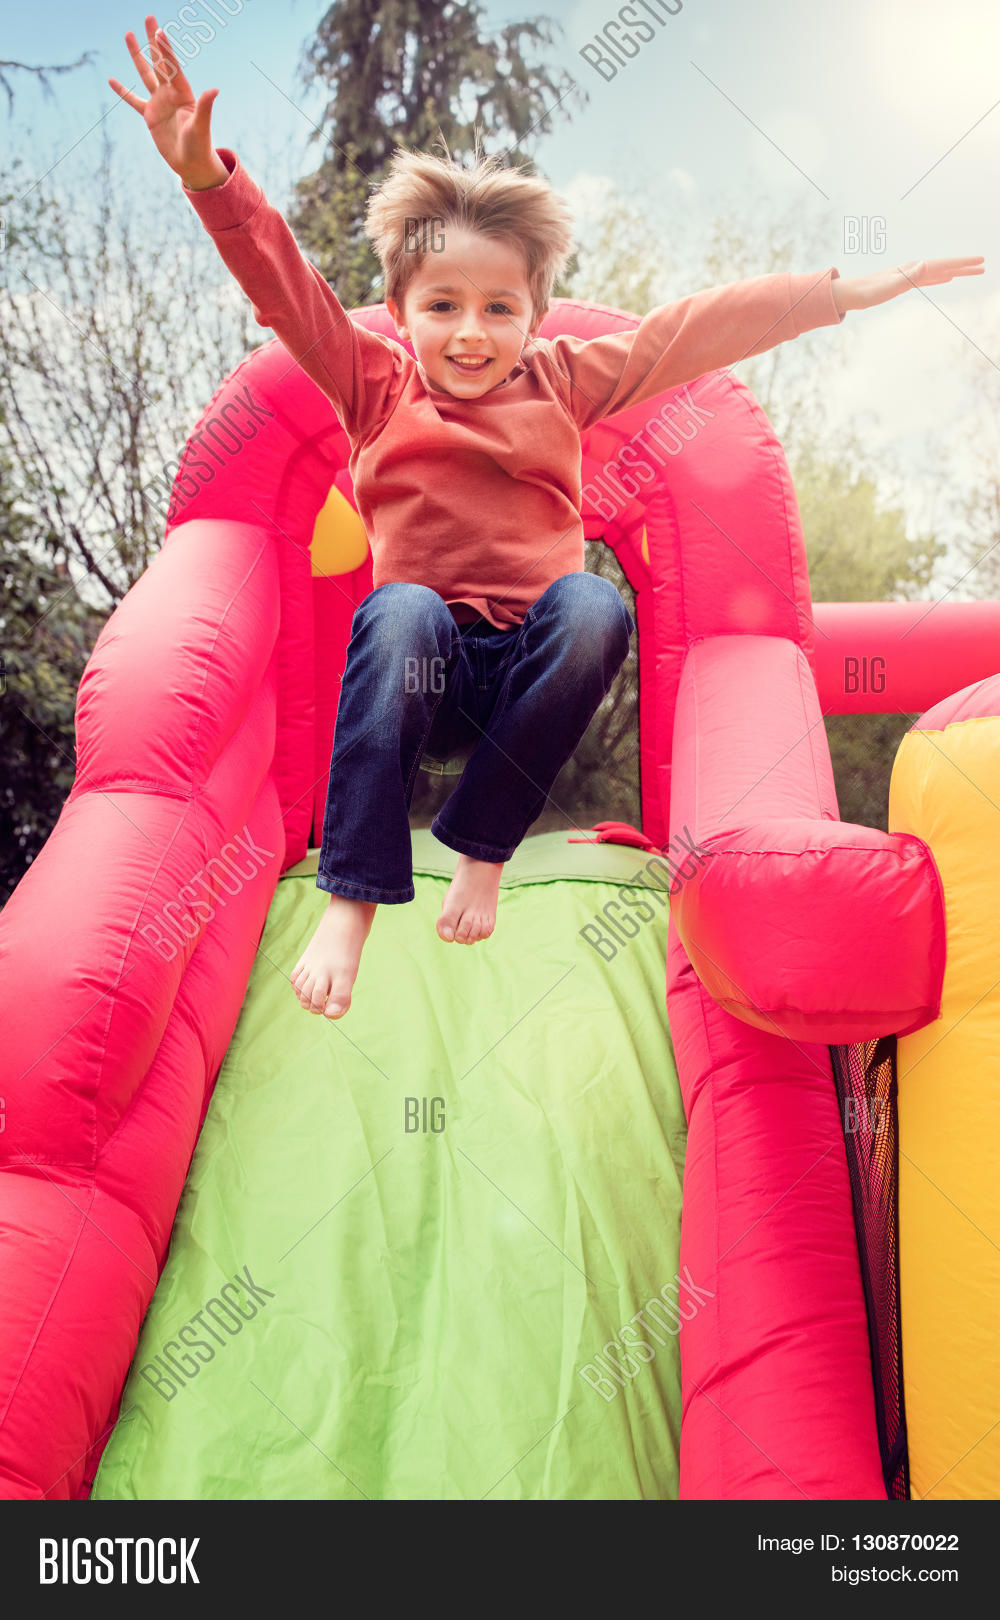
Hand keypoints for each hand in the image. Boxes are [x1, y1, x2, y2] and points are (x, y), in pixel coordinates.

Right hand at [108, 14, 224, 184]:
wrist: (191, 164)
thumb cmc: (200, 146)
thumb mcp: (201, 126)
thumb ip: (205, 107)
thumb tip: (215, 89)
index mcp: (183, 93)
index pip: (172, 66)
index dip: (165, 49)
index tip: (158, 31)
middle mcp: (170, 93)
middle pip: (160, 61)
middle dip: (153, 40)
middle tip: (149, 17)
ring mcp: (159, 102)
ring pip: (145, 74)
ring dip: (137, 55)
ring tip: (128, 34)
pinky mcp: (150, 116)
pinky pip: (133, 100)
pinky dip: (123, 91)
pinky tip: (111, 80)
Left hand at [833, 257, 984, 313]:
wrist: (851, 293)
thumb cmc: (868, 293)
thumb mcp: (889, 287)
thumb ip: (908, 277)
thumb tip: (926, 264)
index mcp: (914, 269)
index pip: (944, 264)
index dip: (962, 263)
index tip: (980, 261)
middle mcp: (914, 269)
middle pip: (945, 266)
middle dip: (964, 266)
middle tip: (984, 266)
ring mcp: (910, 275)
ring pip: (939, 271)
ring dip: (956, 271)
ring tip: (971, 271)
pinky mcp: (905, 282)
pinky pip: (929, 278)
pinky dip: (940, 277)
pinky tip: (946, 278)